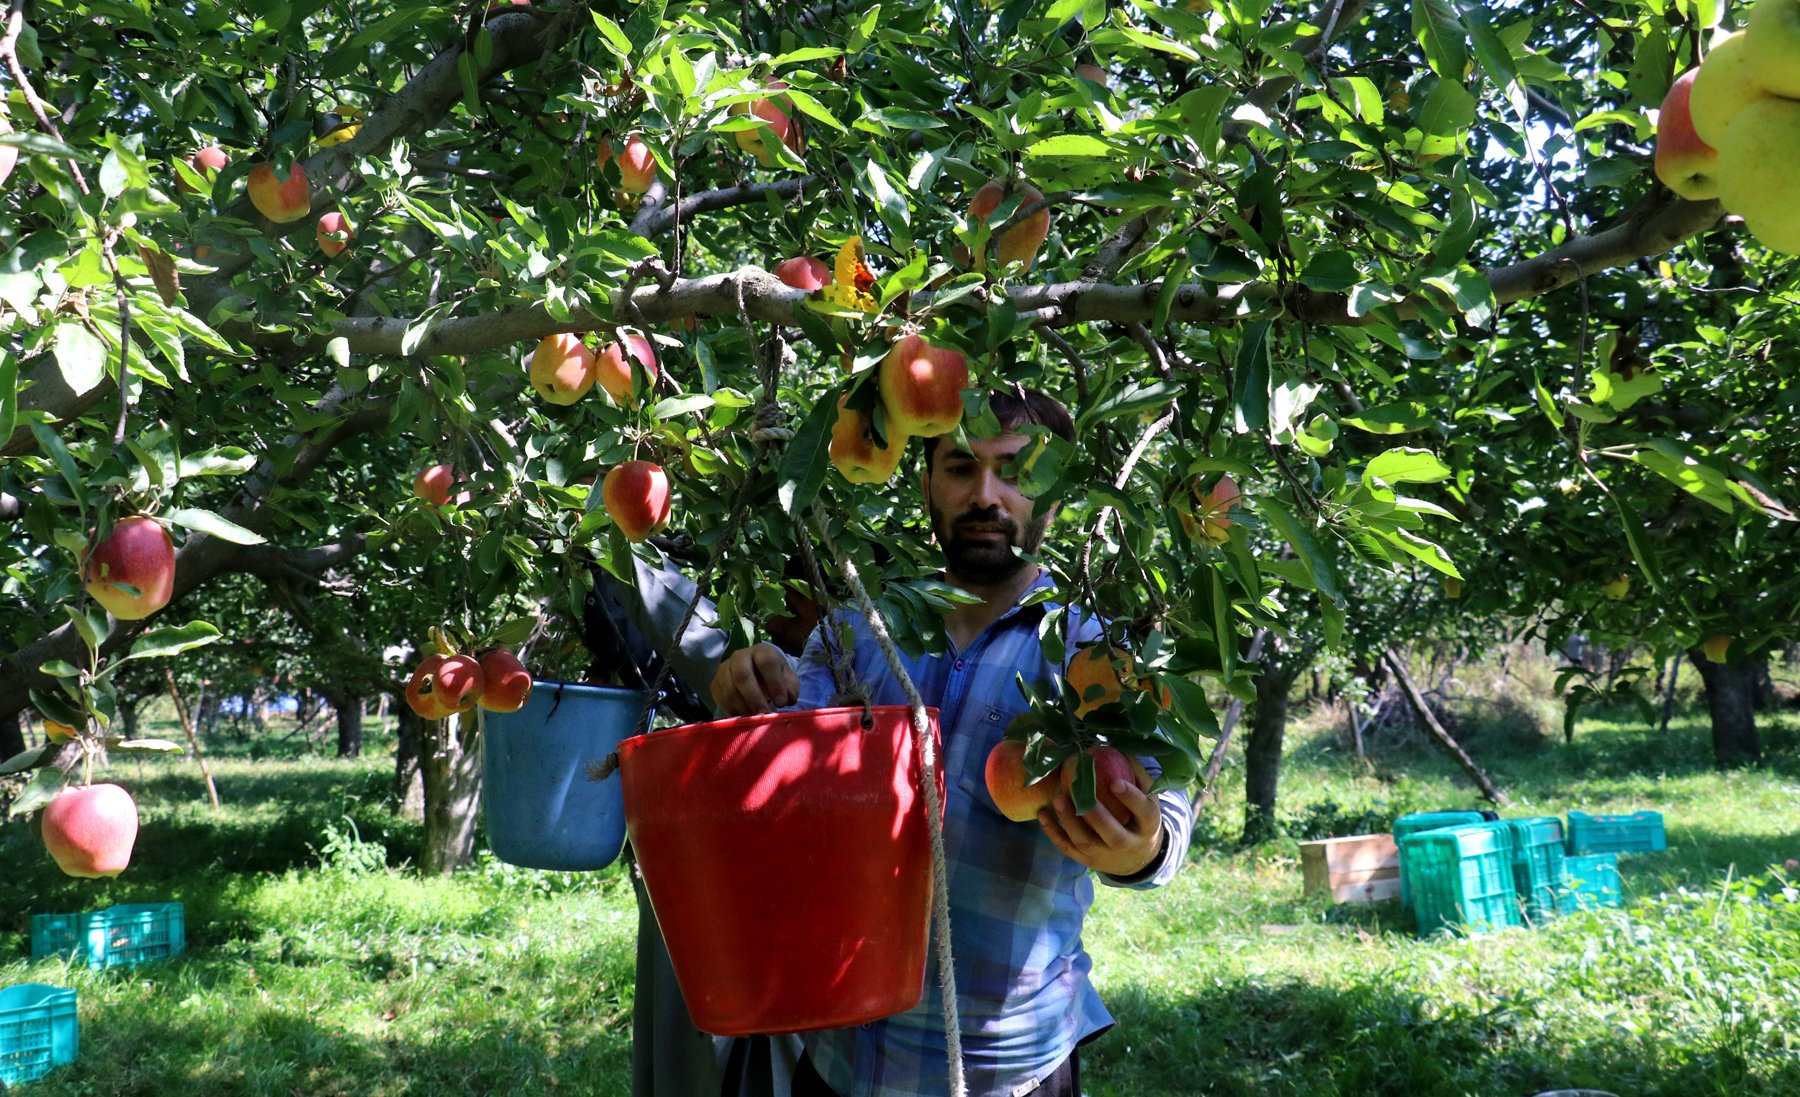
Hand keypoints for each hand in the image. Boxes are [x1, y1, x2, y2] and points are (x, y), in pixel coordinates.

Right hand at [709, 642, 798, 714]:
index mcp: (761, 652)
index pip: (767, 663)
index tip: (782, 703)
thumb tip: (788, 698)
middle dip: (754, 698)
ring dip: (744, 707)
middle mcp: (740, 656)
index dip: (775, 684)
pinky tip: (745, 716)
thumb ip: (791, 687)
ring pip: (730, 690)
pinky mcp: (715, 684)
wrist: (753, 673)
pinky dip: (733, 711)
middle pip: (742, 676)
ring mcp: (724, 669)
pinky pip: (721, 699)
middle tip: (764, 714)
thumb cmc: (773, 677)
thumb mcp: (786, 678)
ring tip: (756, 718)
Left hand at [1039, 775, 1163, 877]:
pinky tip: (1042, 814)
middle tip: (1077, 792)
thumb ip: (1135, 774)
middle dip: (1095, 815)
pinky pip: (1068, 848)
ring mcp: (1107, 855)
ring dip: (1069, 822)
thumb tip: (1114, 747)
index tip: (1114, 782)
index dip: (1130, 798)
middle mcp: (1129, 844)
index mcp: (1148, 825)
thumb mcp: (1147, 797)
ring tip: (1057, 799)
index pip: (1143, 811)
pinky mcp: (1088, 861)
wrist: (1137, 857)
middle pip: (1113, 833)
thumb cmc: (1139, 817)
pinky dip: (1053, 832)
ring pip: (1086, 842)